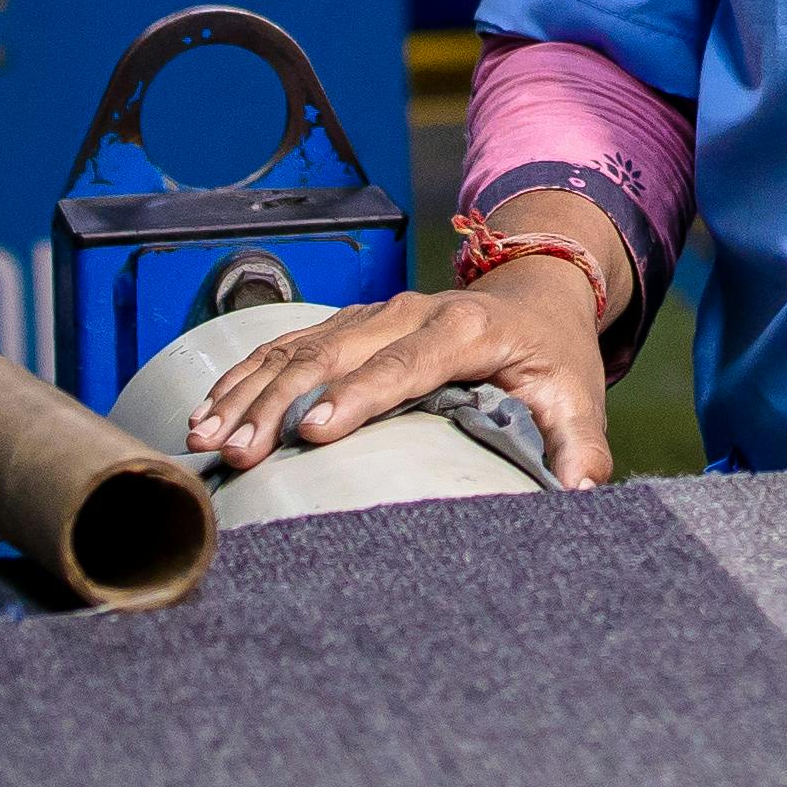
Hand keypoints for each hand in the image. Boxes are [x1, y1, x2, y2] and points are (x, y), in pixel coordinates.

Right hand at [181, 253, 619, 487]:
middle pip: (332, 353)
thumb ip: (579, 447)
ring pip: (296, 347)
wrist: (534, 293)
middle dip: (278, 402)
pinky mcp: (345, 326)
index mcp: (465, 329)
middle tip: (236, 453)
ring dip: (247, 392)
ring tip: (205, 439)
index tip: (313, 432)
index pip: (405, 363)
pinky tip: (206, 412)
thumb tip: (581, 493)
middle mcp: (409, 313)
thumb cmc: (552, 357)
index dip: (358, 395)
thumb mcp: (578, 398)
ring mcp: (370, 316)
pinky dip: (243, 377)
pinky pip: (284, 346)